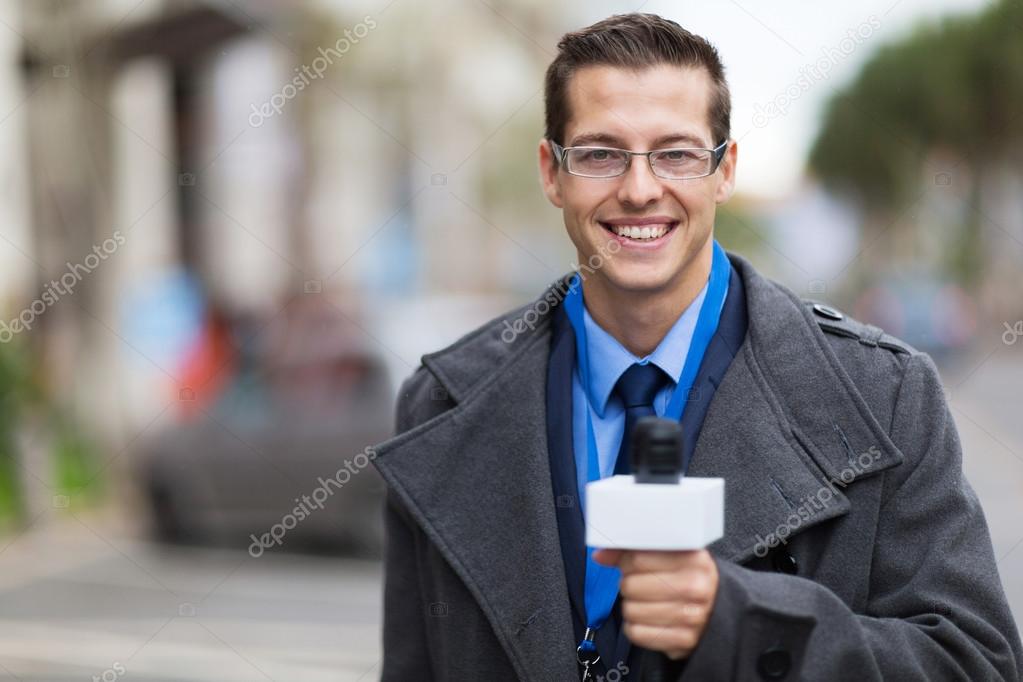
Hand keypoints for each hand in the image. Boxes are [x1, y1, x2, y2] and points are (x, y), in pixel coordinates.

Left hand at [593, 548, 718, 659]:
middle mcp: (696, 587)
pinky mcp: (684, 640)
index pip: (637, 559)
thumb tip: (600, 555)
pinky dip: (636, 627)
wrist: (718, 609)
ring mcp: (692, 616)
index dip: (625, 562)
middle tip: (642, 585)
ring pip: (631, 610)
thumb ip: (635, 551)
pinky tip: (649, 620)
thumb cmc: (687, 578)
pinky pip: (637, 633)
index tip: (630, 565)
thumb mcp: (671, 556)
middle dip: (629, 585)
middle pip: (631, 586)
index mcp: (693, 559)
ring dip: (632, 607)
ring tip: (647, 602)